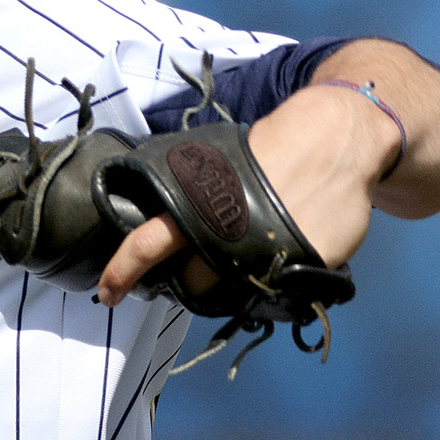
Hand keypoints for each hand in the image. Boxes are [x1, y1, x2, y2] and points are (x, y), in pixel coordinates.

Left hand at [94, 83, 388, 306]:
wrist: (333, 142)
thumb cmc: (266, 150)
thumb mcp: (214, 162)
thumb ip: (187, 194)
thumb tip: (156, 218)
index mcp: (199, 206)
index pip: (148, 244)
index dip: (123, 270)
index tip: (106, 293)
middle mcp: (226, 237)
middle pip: (191, 286)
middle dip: (190, 282)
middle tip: (200, 265)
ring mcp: (265, 258)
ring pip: (231, 296)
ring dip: (229, 284)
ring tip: (243, 256)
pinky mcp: (300, 270)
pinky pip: (274, 292)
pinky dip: (270, 280)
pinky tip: (277, 254)